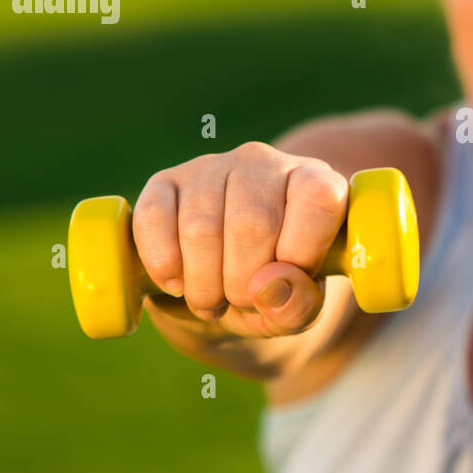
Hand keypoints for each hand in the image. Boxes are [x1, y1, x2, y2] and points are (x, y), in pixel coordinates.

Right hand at [131, 141, 349, 337]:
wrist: (227, 288)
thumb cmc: (275, 291)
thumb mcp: (299, 308)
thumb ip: (300, 304)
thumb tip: (267, 286)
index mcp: (316, 184)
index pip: (318, 198)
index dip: (301, 252)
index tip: (285, 285)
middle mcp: (266, 164)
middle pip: (253, 221)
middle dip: (243, 282)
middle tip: (241, 303)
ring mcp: (213, 167)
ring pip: (201, 225)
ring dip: (203, 283)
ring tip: (212, 301)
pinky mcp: (166, 181)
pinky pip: (154, 217)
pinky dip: (163, 263)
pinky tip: (176, 283)